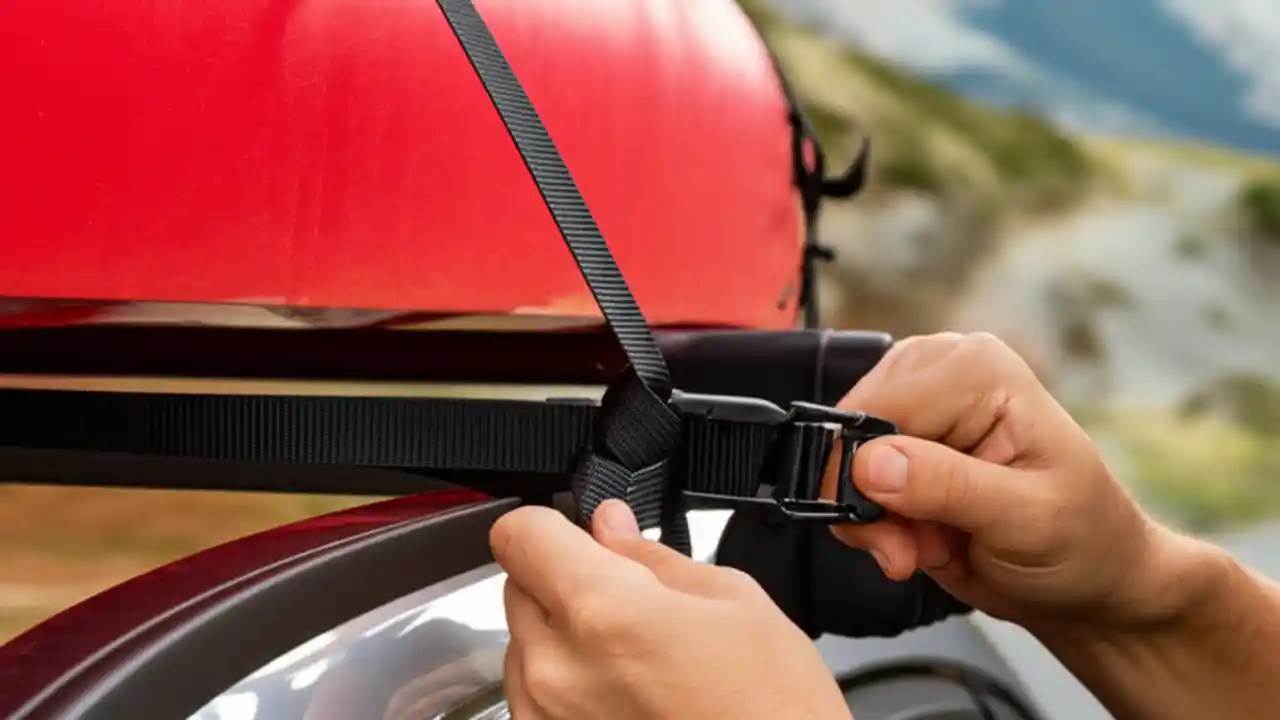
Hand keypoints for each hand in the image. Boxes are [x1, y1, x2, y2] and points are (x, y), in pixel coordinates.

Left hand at [492, 501, 850, 719]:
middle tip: (628, 601)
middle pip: (518, 587)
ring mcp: (546, 718)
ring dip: (564, 638)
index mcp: (602, 612)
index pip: (519, 533)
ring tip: (637, 661)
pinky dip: (567, 687)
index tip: (577, 533)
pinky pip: (534, 698)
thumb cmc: (773, 710)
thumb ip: (652, 558)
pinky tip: (627, 696)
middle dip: (563, 581)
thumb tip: (611, 526)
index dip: (550, 524)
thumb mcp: (734, 602)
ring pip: (523, 645)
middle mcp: (556, 669)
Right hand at [828, 332, 1211, 632]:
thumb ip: (948, 486)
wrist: (1092, 575)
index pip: (880, 408)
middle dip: (872, 505)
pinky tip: (917, 542)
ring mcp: (917, 405)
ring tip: (927, 547)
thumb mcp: (1026, 520)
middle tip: (915, 550)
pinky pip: (849, 480)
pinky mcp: (902, 441)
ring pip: (843, 460)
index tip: (900, 540)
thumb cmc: (1083, 540)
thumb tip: (870, 462)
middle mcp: (940, 372)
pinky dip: (871, 523)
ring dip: (872, 520)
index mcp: (977, 368)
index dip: (869, 476)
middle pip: (852, 431)